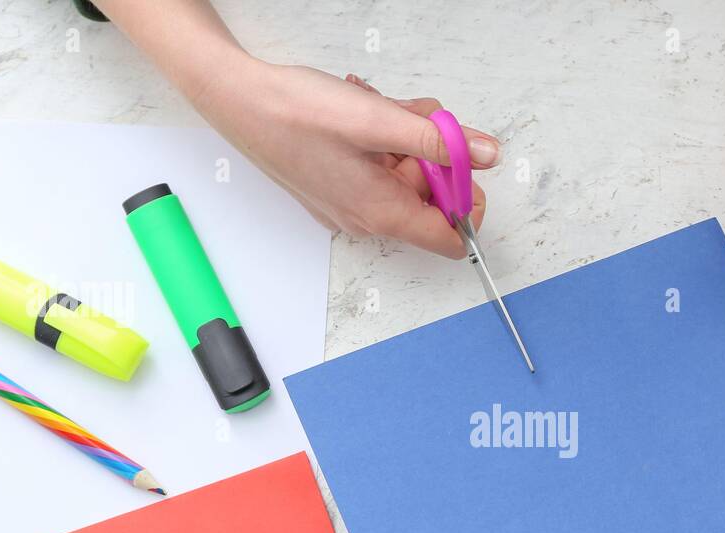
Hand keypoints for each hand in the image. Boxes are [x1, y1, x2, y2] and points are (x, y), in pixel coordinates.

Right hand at [193, 58, 500, 257]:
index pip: (453, 237)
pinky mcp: (339, 186)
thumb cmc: (296, 114)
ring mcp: (351, 204)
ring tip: (380, 106)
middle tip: (415, 116)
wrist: (238, 102)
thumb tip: (486, 154)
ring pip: (406, 175)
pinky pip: (380, 168)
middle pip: (431, 198)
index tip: (462, 160)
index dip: (468, 199)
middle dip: (435, 152)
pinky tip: (363, 112)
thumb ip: (438, 141)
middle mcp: (368, 218)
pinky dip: (383, 139)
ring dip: (406, 137)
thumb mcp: (379, 121)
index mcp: (382, 213)